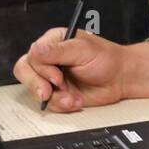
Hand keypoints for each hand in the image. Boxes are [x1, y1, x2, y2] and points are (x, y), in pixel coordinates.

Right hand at [13, 30, 148, 110]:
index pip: (32, 55)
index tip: (57, 77)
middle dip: (37, 85)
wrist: (122, 78)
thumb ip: (59, 51)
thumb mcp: (84, 50)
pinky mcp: (59, 93)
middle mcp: (50, 60)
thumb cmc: (108, 59)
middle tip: (49, 93)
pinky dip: (63, 105)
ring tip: (72, 98)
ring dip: (54, 98)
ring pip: (36, 91)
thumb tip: (37, 50)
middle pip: (25, 72)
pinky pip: (50, 103)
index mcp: (53, 42)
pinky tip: (76, 101)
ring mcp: (53, 78)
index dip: (41, 69)